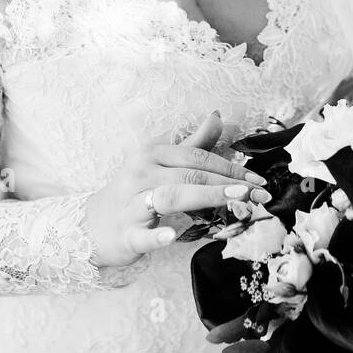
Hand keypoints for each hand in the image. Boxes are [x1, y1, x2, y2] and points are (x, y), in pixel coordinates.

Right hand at [82, 110, 268, 267]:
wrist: (92, 226)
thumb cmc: (134, 192)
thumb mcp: (161, 163)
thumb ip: (192, 143)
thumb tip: (217, 116)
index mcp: (153, 154)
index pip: (198, 157)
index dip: (231, 167)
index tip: (258, 180)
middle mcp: (141, 174)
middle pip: (190, 175)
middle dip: (229, 182)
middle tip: (259, 192)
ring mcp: (131, 205)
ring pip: (171, 196)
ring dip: (206, 197)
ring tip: (235, 198)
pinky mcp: (125, 235)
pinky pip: (141, 234)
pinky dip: (157, 235)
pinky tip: (173, 235)